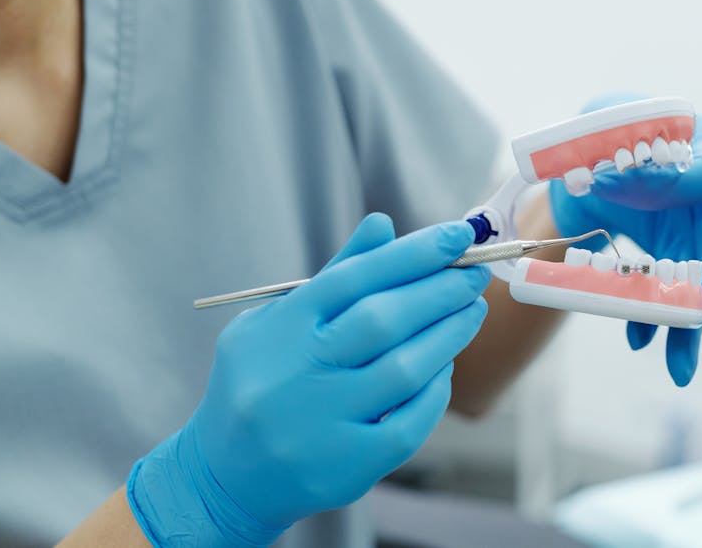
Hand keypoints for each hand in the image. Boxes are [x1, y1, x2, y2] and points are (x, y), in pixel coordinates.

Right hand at [127, 214, 489, 546]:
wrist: (225, 476)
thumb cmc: (262, 382)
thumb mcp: (278, 322)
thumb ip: (334, 276)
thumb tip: (384, 225)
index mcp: (279, 329)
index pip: (355, 278)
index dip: (412, 253)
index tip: (459, 235)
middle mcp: (296, 373)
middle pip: (383, 320)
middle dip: (440, 291)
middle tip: (476, 273)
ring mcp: (319, 423)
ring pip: (403, 371)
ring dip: (448, 336)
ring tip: (472, 312)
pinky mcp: (344, 466)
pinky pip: (408, 424)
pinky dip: (435, 392)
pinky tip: (445, 368)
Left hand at [549, 94, 701, 385]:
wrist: (593, 154)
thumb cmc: (610, 126)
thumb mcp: (606, 119)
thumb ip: (610, 136)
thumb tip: (609, 178)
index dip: (676, 191)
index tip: (627, 189)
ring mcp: (695, 232)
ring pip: (697, 286)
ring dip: (685, 329)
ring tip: (680, 372)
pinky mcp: (671, 256)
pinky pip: (666, 293)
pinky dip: (650, 318)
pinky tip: (638, 339)